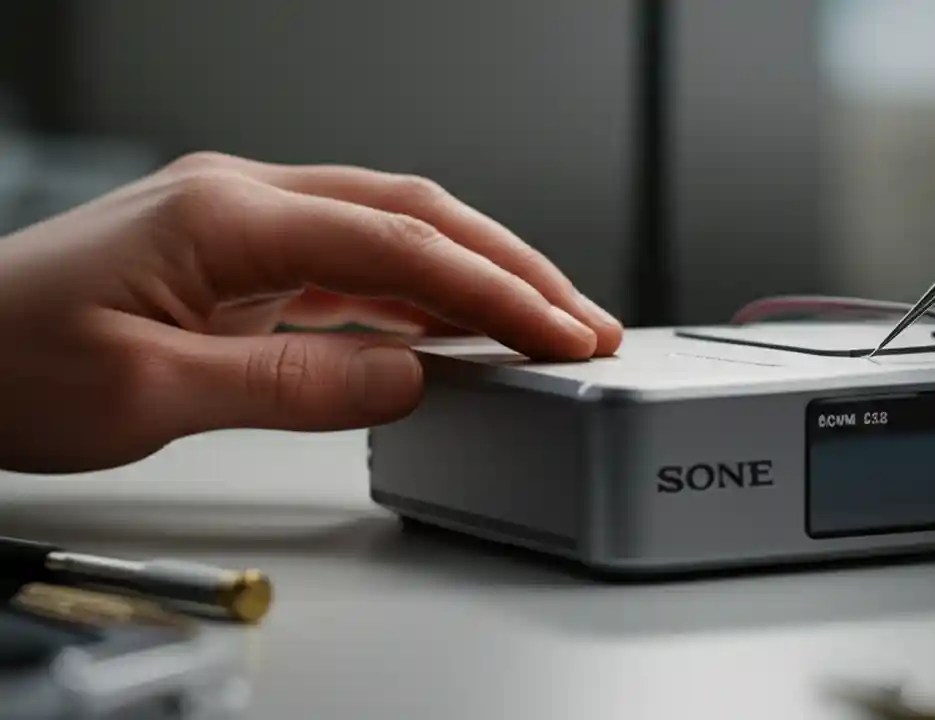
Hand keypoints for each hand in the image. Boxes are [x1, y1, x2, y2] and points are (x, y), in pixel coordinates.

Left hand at [0, 152, 621, 472]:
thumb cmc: (4, 361)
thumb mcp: (149, 391)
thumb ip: (292, 382)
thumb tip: (409, 377)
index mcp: (227, 215)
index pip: (399, 244)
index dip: (494, 289)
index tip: (559, 331)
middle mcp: (245, 202)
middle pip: (415, 217)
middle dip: (512, 268)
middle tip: (584, 321)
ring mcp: (244, 227)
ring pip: (393, 238)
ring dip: (474, 281)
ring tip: (545, 326)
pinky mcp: (239, 260)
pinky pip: (354, 269)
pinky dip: (418, 299)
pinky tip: (455, 331)